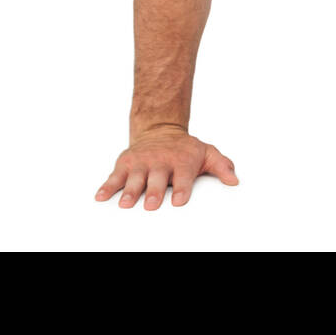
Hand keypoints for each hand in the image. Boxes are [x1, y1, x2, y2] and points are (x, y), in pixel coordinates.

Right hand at [96, 126, 238, 208]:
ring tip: (125, 204)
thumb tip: (235, 180)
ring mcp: (142, 162)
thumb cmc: (185, 149)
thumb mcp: (207, 153)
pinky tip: (101, 197)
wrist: (160, 130)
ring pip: (134, 178)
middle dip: (153, 191)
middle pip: (157, 178)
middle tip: (151, 204)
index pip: (183, 175)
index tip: (179, 201)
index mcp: (182, 160)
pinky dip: (107, 186)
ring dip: (129, 190)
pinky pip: (115, 176)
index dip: (182, 188)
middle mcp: (161, 161)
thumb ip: (222, 166)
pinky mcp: (126, 163)